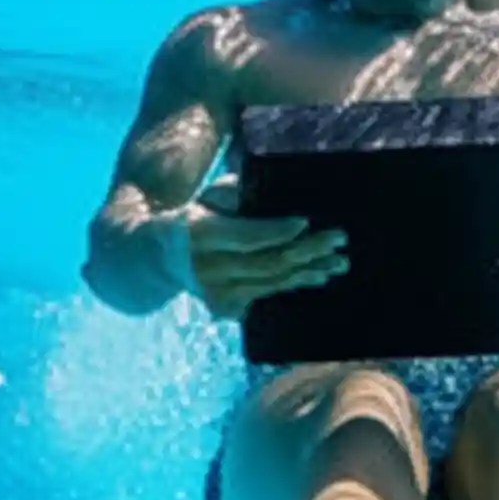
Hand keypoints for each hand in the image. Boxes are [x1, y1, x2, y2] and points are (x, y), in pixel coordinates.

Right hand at [175, 174, 348, 318]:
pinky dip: (295, 284)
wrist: (159, 259)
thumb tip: (271, 191)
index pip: (245, 236)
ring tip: (339, 262)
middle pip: (267, 263)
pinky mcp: (226, 307)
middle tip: (339, 239)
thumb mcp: (208, 197)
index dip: (276, 231)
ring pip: (272, 283)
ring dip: (309, 272)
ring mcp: (217, 293)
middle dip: (307, 251)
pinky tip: (318, 275)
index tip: (306, 221)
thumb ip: (236, 192)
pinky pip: (268, 295)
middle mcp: (209, 268)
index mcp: (202, 233)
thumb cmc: (196, 216)